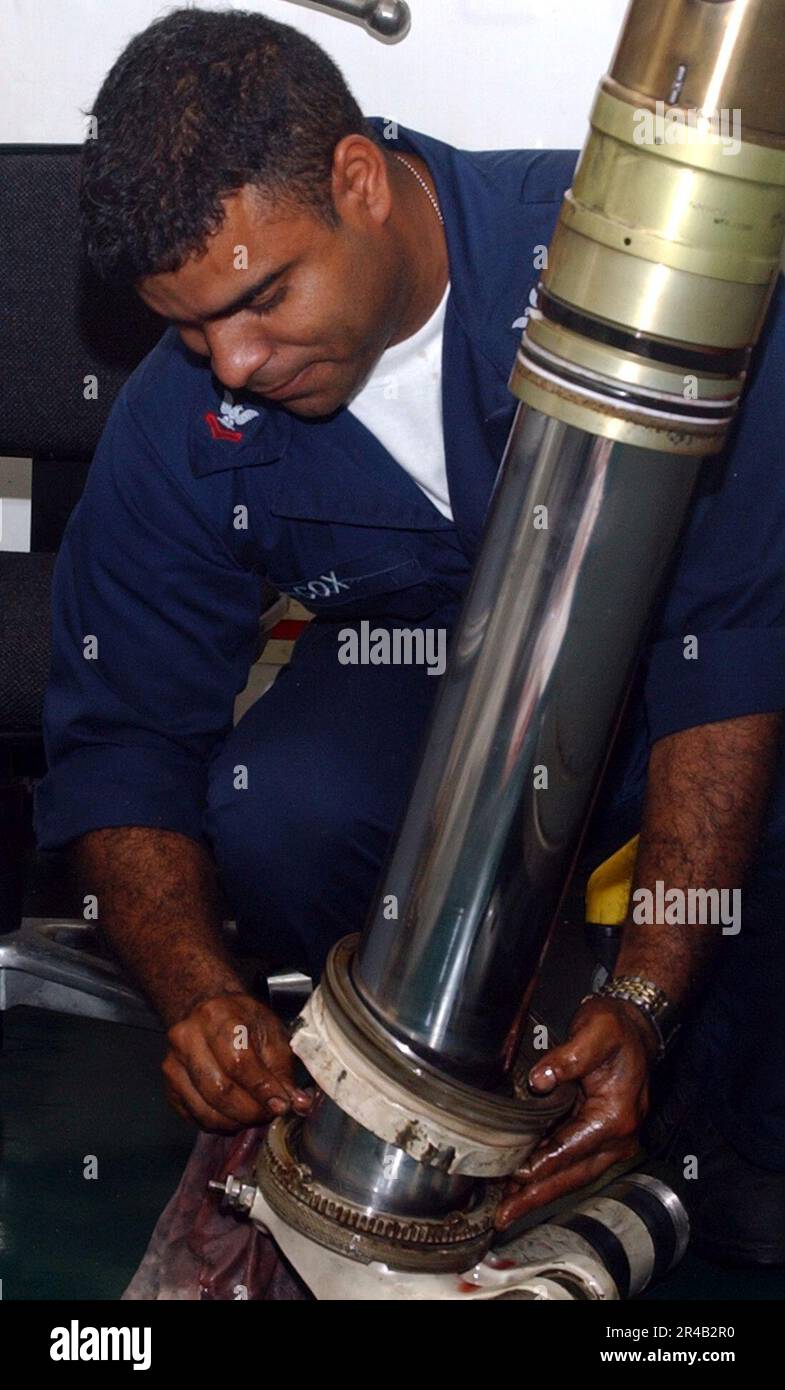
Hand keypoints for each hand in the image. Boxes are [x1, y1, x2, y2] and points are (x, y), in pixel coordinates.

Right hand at [162, 991, 312, 1131]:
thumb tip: (298, 1104)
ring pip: (205, 1110)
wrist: (209, 1009)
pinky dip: (218, 1124)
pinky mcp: (168, 1085)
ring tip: (254, 1114)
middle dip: (251, 1111)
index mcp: (217, 1015)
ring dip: (236, 1122)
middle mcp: (188, 1037)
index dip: (263, 1090)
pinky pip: (194, 1117)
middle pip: (220, 1090)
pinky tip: (233, 1114)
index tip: (282, 1105)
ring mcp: (173, 1062)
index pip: (239, 1063)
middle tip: (269, 1113)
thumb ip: (283, 1070)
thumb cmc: (243, 1020)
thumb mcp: (271, 1033)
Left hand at [494, 996, 657, 1228]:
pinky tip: (524, 1185)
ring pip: (572, 1176)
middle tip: (503, 1215)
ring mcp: (611, 1142)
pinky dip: (549, 1177)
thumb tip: (539, 1081)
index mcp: (615, 1116)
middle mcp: (617, 1137)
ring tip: (507, 1209)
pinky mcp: (600, 1139)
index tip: (515, 1175)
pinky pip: (573, 1164)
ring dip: (540, 1192)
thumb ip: (568, 1057)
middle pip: (572, 1175)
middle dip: (537, 1196)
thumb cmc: (614, 1029)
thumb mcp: (594, 1031)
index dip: (542, 1163)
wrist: (633, 1028)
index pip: (571, 1147)